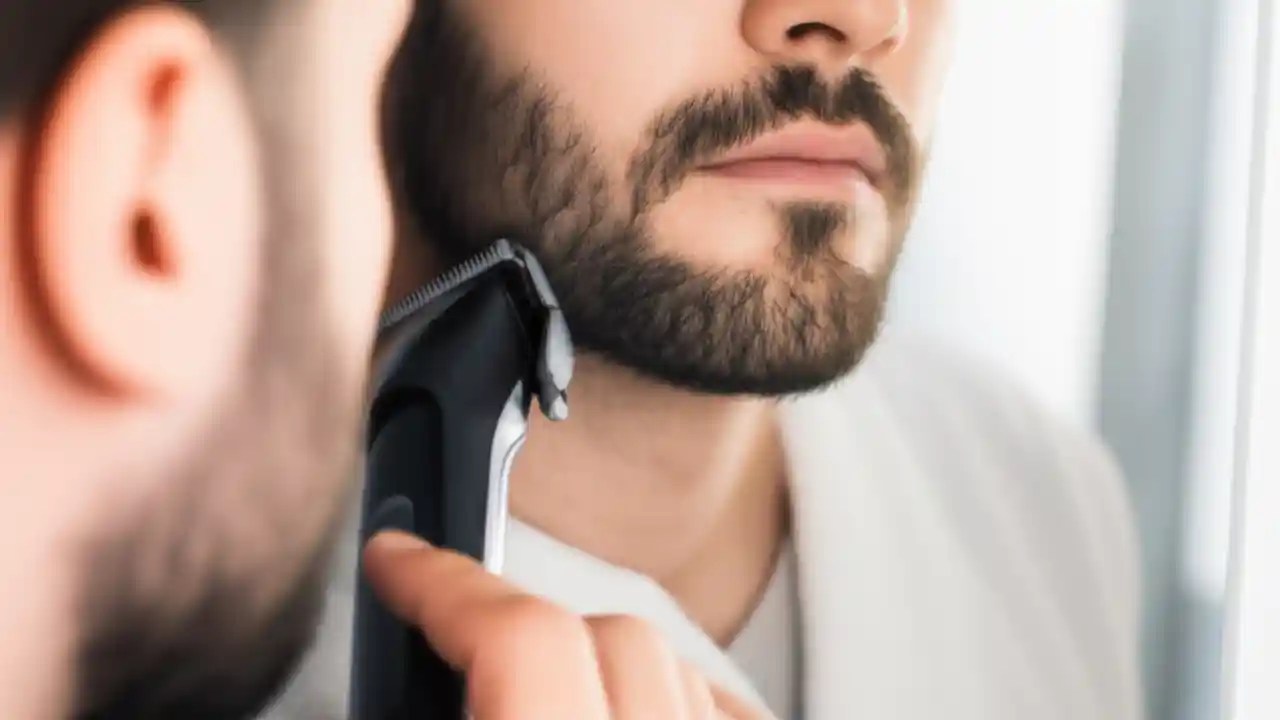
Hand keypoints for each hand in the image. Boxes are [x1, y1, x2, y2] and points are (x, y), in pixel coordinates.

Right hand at [363, 531, 770, 719]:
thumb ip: (426, 705)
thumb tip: (403, 666)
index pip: (524, 642)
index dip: (445, 582)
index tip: (398, 560)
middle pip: (612, 637)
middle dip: (518, 624)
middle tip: (454, 640)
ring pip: (680, 667)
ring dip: (603, 660)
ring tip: (538, 696)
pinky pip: (734, 712)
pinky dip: (683, 698)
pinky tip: (643, 711)